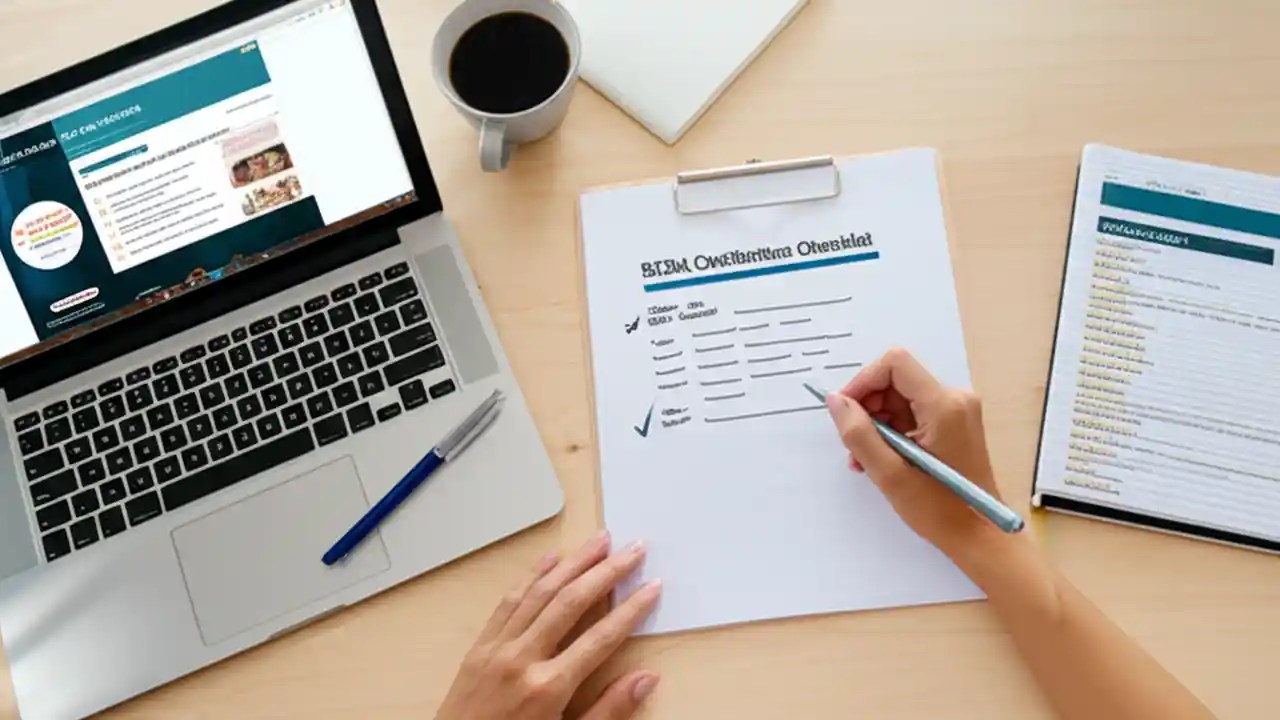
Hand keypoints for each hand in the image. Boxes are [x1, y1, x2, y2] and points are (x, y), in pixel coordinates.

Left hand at [435, 532, 661, 719]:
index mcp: (549, 688)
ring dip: (573, 562)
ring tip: (599, 541)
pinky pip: (508, 602)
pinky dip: (531, 576)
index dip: (631, 610)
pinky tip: (551, 558)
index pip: (601, 638)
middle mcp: (522, 660)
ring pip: (540, 593)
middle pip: (571, 603)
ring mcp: (497, 649)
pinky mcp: (479, 647)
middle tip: (634, 549)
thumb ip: (609, 711)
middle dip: (606, 572)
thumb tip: (646, 678)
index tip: (652, 586)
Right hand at [823, 348, 1003, 556]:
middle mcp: (954, 399)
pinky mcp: (954, 424)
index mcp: (944, 406)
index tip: (845, 410)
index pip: (895, 364)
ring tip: (863, 459)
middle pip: (896, 381)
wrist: (981, 536)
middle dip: (868, 408)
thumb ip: (859, 433)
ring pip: (901, 399)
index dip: (863, 381)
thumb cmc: (940, 511)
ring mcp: (957, 411)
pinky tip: (881, 459)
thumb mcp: (890, 474)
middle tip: (853, 444)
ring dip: (877, 424)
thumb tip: (835, 400)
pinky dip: (892, 432)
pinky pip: (913, 414)